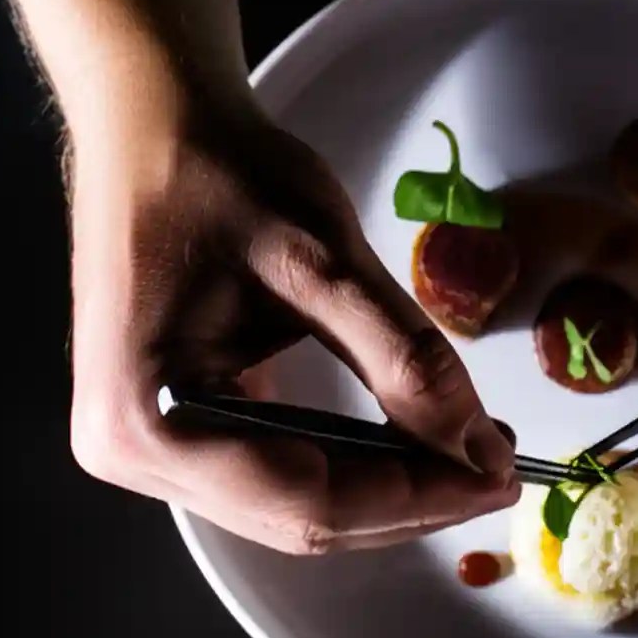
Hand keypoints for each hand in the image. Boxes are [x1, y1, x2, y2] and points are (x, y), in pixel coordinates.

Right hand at [68, 106, 518, 553]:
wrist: (155, 120)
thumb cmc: (221, 172)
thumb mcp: (324, 260)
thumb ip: (404, 360)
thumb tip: (479, 447)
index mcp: (148, 419)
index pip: (307, 500)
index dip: (417, 496)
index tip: (500, 474)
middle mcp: (136, 453)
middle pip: (303, 516)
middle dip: (412, 497)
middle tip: (501, 466)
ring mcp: (152, 446)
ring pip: (298, 503)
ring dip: (391, 487)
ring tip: (473, 452)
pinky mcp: (180, 424)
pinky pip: (282, 468)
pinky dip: (356, 461)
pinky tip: (414, 438)